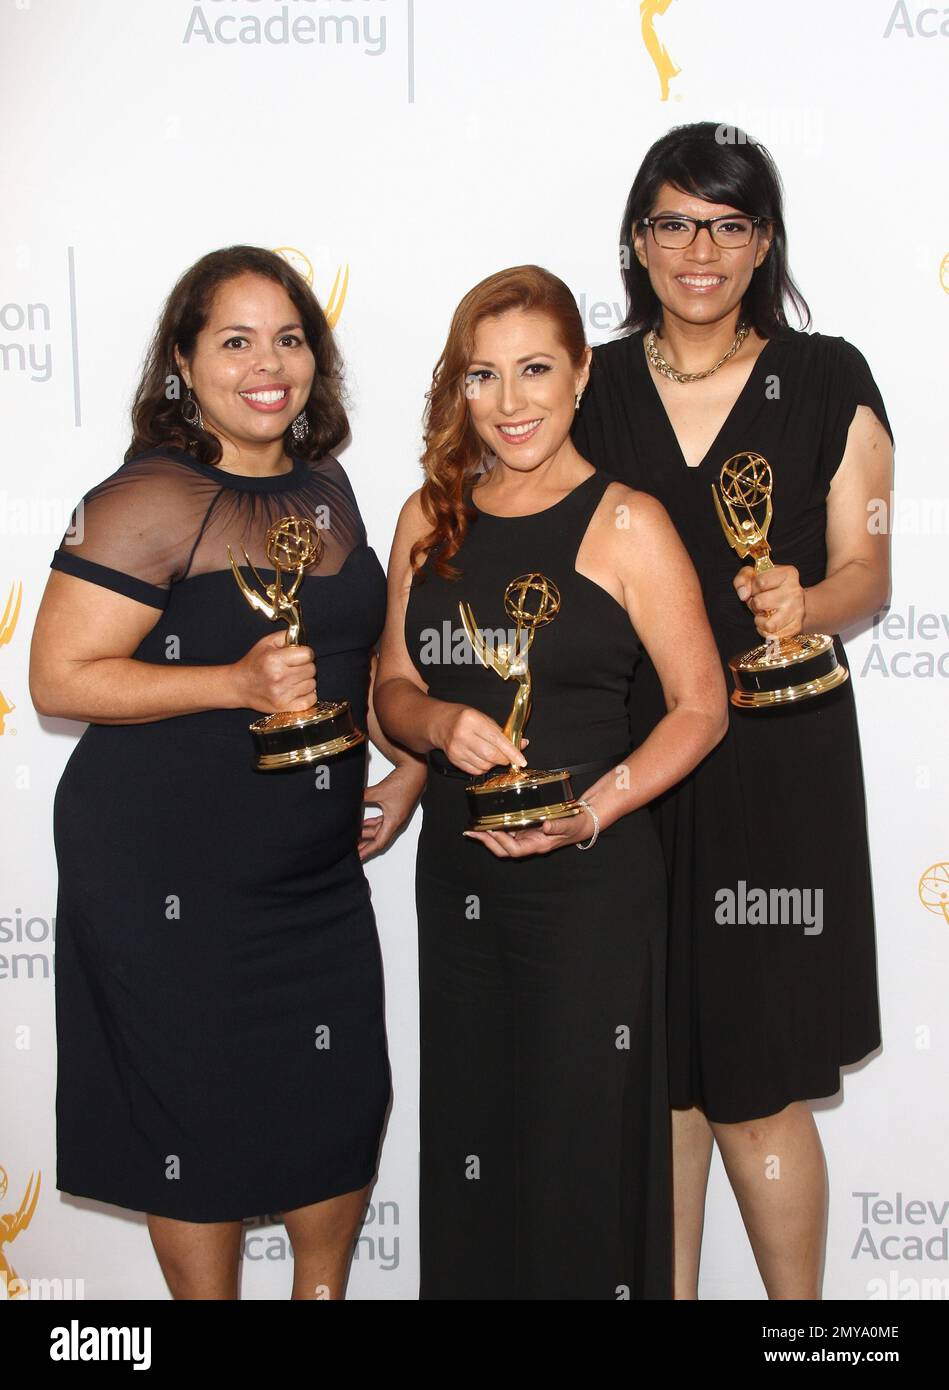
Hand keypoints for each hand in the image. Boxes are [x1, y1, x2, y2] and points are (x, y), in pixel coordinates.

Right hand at [230, 631, 316, 712]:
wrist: (238, 686)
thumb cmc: (253, 663)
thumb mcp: (266, 643)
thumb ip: (286, 636)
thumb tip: (303, 639)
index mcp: (274, 659)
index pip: (307, 654)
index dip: (306, 654)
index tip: (300, 656)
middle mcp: (278, 677)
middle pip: (311, 670)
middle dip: (306, 667)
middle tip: (295, 668)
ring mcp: (281, 694)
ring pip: (312, 685)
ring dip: (306, 681)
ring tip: (293, 680)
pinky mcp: (284, 707)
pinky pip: (310, 700)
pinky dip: (307, 695)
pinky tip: (297, 691)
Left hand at [358, 762, 425, 860]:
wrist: (416, 772)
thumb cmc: (404, 782)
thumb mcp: (379, 791)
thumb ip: (363, 796)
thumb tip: (350, 799)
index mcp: (394, 821)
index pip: (378, 842)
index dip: (367, 851)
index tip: (358, 857)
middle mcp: (396, 821)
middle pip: (378, 838)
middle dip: (365, 845)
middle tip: (352, 850)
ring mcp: (396, 816)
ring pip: (379, 830)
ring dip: (367, 834)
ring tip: (354, 838)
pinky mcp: (395, 809)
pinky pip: (382, 821)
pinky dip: (371, 824)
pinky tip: (362, 824)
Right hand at [433, 703, 528, 775]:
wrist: (440, 723)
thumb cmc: (464, 719)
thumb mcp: (484, 718)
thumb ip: (502, 732)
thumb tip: (523, 744)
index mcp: (473, 720)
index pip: (497, 739)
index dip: (512, 752)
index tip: (522, 761)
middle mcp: (463, 735)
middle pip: (491, 755)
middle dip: (504, 759)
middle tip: (507, 757)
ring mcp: (457, 749)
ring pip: (484, 765)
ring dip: (494, 764)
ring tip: (492, 755)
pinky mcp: (454, 759)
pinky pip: (476, 771)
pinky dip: (484, 768)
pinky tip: (482, 759)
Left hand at [462, 803, 595, 858]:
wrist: (582, 822)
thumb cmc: (576, 825)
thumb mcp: (570, 824)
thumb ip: (558, 825)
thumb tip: (546, 826)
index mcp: (538, 845)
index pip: (514, 849)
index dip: (501, 841)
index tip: (491, 829)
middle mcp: (529, 843)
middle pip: (503, 849)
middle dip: (487, 841)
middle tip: (471, 831)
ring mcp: (527, 838)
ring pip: (503, 842)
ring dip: (488, 836)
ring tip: (474, 828)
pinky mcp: (526, 830)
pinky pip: (508, 832)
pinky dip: (496, 828)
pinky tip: (488, 821)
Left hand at [734, 564, 805, 640]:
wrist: (791, 601)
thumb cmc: (769, 586)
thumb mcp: (754, 575)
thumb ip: (742, 579)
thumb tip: (743, 595)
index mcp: (788, 574)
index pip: (760, 582)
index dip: (752, 588)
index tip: (756, 589)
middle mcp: (796, 591)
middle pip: (760, 602)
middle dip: (754, 604)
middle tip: (759, 603)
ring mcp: (798, 610)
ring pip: (769, 624)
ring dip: (759, 621)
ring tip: (762, 615)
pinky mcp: (797, 626)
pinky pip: (774, 636)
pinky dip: (766, 632)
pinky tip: (768, 623)